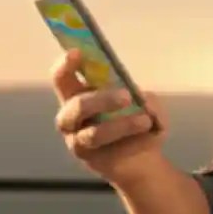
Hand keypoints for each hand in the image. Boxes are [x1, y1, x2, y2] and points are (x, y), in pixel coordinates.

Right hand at [51, 48, 167, 187]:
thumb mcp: (149, 106)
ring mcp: (76, 139)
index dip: (65, 65)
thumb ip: (148, 100)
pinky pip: (103, 147)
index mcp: (81, 95)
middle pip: (77, 105)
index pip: (63, 78)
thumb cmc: (139, 124)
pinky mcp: (87, 157)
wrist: (145, 160)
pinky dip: (126, 135)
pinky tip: (145, 129)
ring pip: (93, 132)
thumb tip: (142, 100)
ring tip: (145, 120)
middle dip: (102, 99)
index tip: (77, 53)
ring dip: (121, 124)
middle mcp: (72, 117)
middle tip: (126, 95)